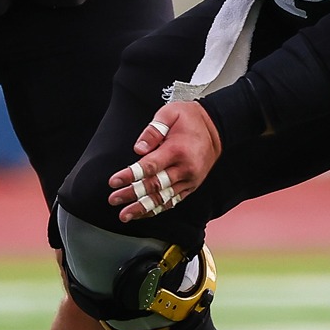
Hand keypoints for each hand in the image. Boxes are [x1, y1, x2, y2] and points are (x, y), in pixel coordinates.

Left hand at [108, 101, 221, 223]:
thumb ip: (153, 130)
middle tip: (113, 199)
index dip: (130, 175)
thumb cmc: (189, 119)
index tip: (113, 181)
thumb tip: (138, 149)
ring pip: (163, 198)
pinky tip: (142, 214)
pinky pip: (173, 201)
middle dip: (132, 194)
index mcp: (177, 150)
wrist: (216, 130)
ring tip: (125, 215)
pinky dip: (157, 209)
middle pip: (154, 186)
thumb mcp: (170, 114)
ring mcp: (189, 180)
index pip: (150, 166)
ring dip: (142, 208)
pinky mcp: (191, 186)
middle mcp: (184, 168)